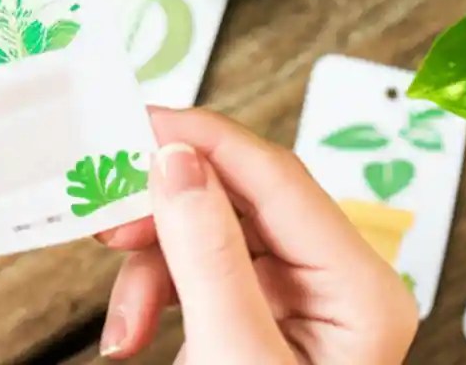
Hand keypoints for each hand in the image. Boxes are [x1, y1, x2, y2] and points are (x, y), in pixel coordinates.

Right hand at [96, 108, 418, 362]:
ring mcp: (301, 301)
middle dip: (165, 210)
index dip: (202, 140)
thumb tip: (178, 163)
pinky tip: (132, 333)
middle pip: (241, 200)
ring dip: (153, 267)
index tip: (135, 124)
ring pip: (212, 235)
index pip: (277, 177)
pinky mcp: (263, 318)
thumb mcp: (234, 359)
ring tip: (120, 320)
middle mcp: (339, 283)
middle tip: (105, 208)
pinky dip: (157, 295)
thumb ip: (208, 255)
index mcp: (361, 289)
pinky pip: (204, 274)